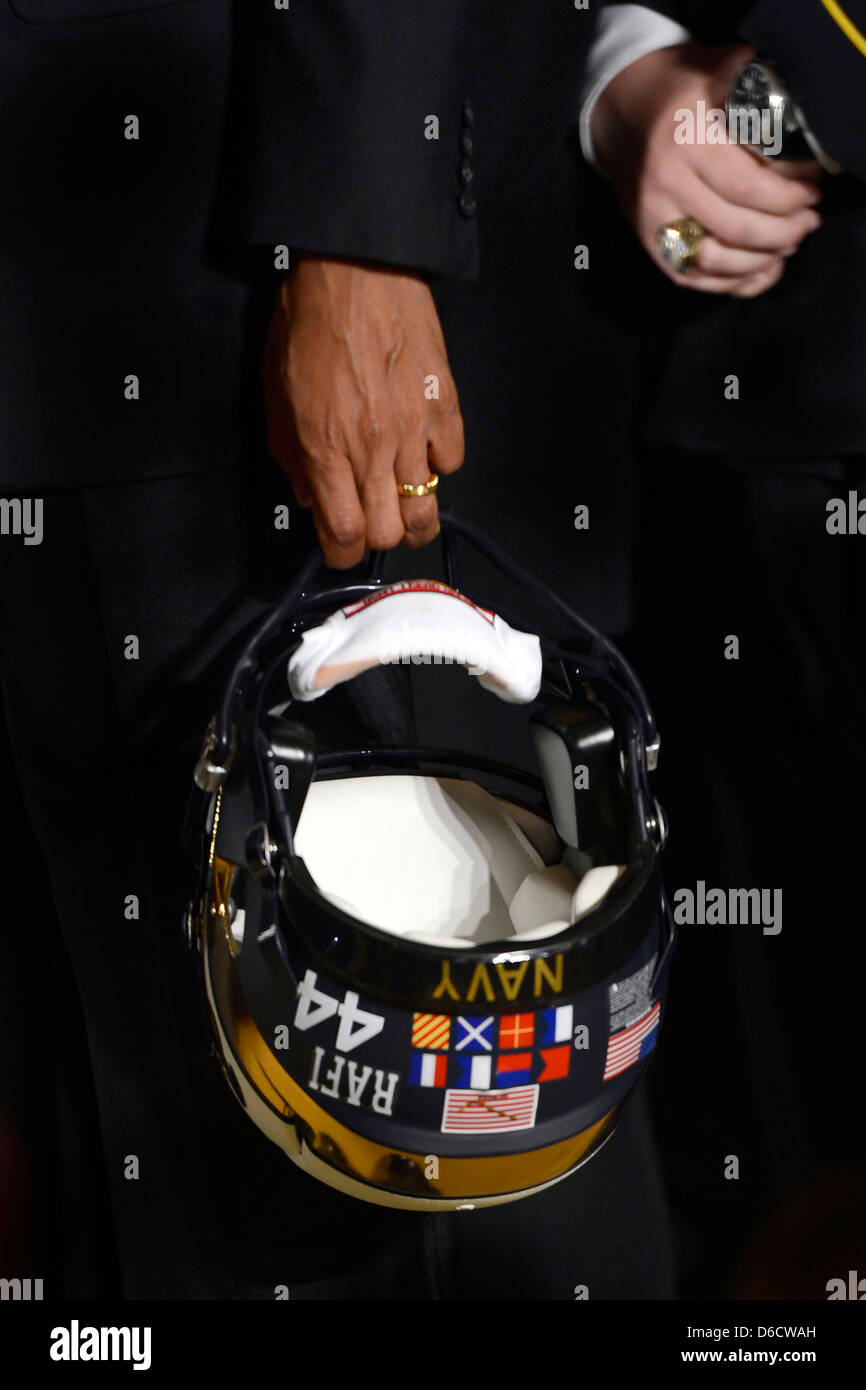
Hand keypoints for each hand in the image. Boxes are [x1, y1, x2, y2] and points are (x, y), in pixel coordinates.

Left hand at [263, 256, 464, 567]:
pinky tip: (422, 451)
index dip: (341, 554)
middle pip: (388, 535)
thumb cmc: (312, 322)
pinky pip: (452, 463)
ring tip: (403, 505)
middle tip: (369, 523)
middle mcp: (373, 449)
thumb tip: (309, 496)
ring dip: (412, 517)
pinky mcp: (446, 408)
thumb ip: (292, 456)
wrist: (357, 270)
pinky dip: (439, 466)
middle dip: (376, 539)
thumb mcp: (277, 396)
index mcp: (326, 448)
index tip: (339, 548)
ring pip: (427, 511)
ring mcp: (415, 431)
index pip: (344, 536)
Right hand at [590, 42, 823, 296]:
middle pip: (736, 229)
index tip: (812, 194)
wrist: (621, 113)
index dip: (787, 199)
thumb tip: (797, 110)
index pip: (746, 187)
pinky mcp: (648, 241)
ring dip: (760, 261)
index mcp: (686, 143)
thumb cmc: (678, 92)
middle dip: (783, 232)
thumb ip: (752, 83)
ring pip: (715, 261)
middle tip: (808, 223)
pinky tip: (761, 271)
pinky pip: (692, 278)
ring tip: (788, 246)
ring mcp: (653, 220)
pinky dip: (731, 283)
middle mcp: (666, 186)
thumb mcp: (713, 72)